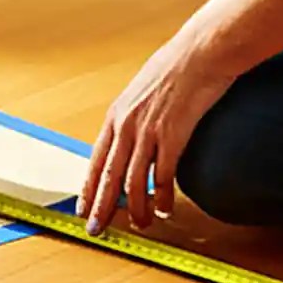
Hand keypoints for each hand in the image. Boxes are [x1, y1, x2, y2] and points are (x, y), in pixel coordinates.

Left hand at [77, 37, 236, 234]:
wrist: (199, 53)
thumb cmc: (174, 70)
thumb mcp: (141, 93)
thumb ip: (133, 117)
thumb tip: (131, 138)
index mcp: (116, 116)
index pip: (96, 160)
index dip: (89, 188)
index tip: (83, 208)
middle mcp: (126, 125)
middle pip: (109, 175)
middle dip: (101, 206)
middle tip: (96, 229)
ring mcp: (148, 131)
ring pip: (135, 181)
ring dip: (137, 208)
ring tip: (141, 225)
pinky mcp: (172, 135)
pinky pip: (164, 175)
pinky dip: (164, 196)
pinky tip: (166, 210)